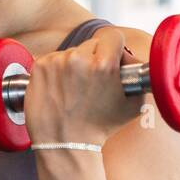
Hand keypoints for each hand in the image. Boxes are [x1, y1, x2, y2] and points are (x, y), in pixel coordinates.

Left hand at [23, 27, 139, 147]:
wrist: (65, 143)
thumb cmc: (100, 127)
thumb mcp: (134, 104)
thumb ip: (140, 77)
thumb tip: (133, 59)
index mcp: (104, 65)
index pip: (113, 36)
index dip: (114, 47)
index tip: (111, 58)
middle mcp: (78, 59)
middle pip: (91, 44)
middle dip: (94, 58)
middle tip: (92, 80)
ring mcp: (56, 62)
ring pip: (70, 52)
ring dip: (73, 65)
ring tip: (74, 89)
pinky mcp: (39, 66)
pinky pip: (52, 59)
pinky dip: (55, 70)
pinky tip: (60, 89)